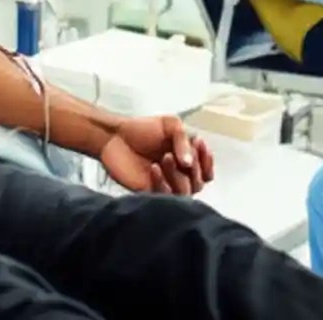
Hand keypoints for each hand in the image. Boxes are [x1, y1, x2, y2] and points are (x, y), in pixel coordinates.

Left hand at [100, 115, 214, 194]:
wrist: (115, 137)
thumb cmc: (143, 129)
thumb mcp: (170, 125)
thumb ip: (184, 139)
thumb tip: (189, 163)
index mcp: (188, 160)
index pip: (207, 171)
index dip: (207, 162)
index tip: (198, 144)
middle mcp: (180, 176)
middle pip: (198, 183)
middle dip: (192, 168)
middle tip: (176, 153)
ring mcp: (166, 186)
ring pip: (184, 192)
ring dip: (177, 176)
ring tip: (165, 157)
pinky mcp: (150, 194)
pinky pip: (164, 197)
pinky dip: (161, 183)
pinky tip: (154, 168)